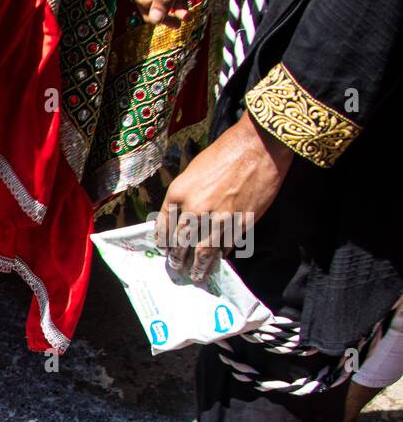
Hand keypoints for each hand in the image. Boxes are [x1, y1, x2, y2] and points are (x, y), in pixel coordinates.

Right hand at [129, 0, 238, 25]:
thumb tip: (153, 19)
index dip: (146, 2)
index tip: (159, 9)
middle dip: (158, 11)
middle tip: (167, 23)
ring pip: (163, 2)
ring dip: (170, 14)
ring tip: (180, 22)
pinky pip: (177, 1)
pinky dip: (180, 10)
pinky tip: (188, 16)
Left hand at [155, 111, 293, 280]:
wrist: (258, 146)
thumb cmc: (224, 152)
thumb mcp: (193, 171)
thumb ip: (184, 197)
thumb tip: (182, 220)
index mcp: (178, 194)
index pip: (164, 227)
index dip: (163, 242)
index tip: (165, 250)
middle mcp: (194, 209)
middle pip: (181, 243)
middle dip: (178, 258)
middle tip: (178, 267)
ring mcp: (218, 219)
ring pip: (202, 252)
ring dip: (198, 266)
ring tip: (196, 275)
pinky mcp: (240, 224)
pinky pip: (226, 247)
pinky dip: (220, 256)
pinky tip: (218, 261)